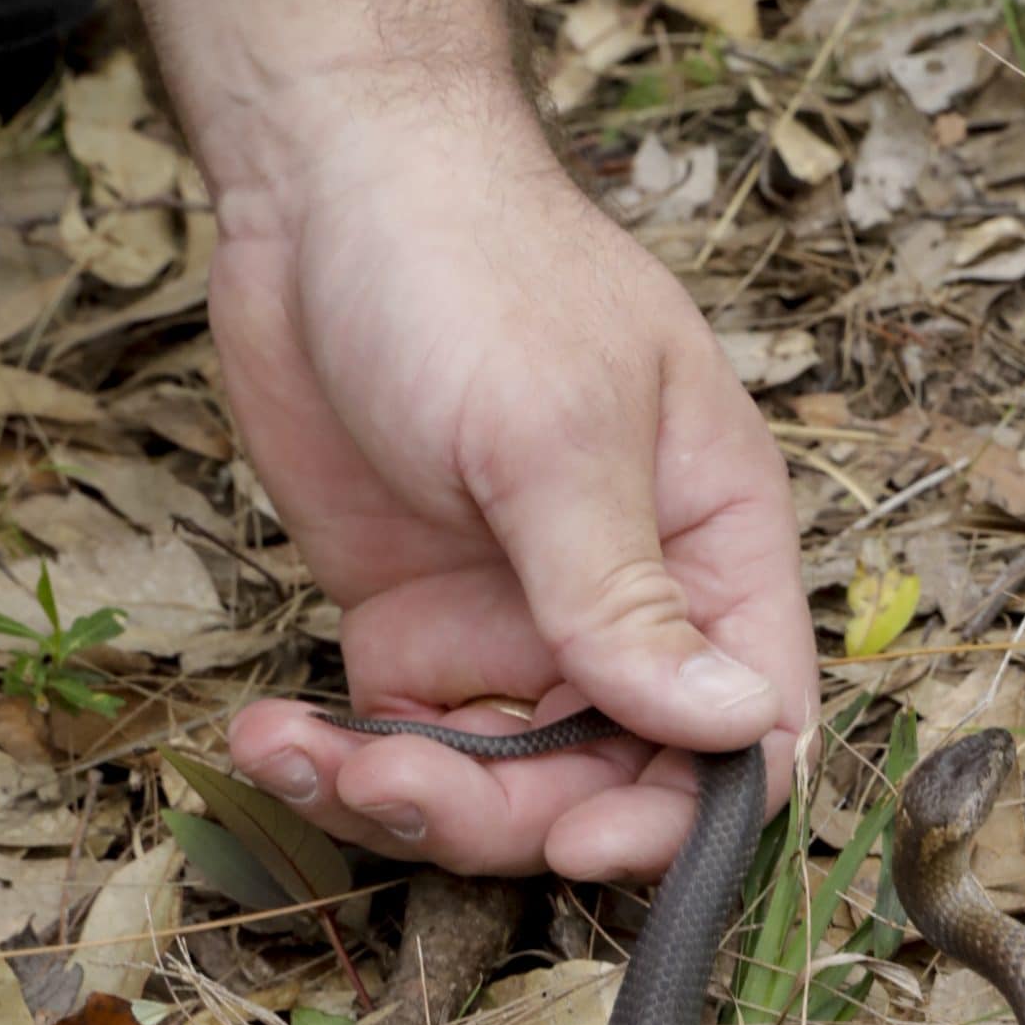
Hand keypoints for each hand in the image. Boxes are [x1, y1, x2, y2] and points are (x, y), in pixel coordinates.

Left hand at [214, 108, 816, 878]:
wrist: (321, 182)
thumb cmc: (472, 265)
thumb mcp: (553, 436)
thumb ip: (625, 596)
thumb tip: (732, 729)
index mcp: (714, 547)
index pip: (750, 727)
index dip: (684, 814)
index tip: (584, 842)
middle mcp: (629, 601)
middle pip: (614, 784)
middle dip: (508, 819)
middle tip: (399, 789)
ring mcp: (516, 619)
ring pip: (500, 786)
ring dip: (408, 806)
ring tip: (316, 761)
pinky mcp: (413, 624)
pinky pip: (401, 743)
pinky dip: (338, 767)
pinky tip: (273, 740)